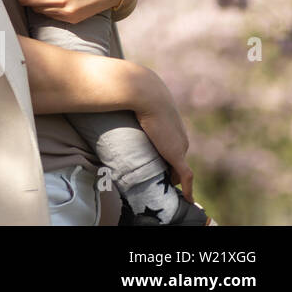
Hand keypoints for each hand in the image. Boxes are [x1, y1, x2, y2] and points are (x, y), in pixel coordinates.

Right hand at [132, 65, 194, 200]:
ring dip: (173, 180)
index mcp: (172, 126)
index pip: (171, 147)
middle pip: (175, 161)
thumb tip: (104, 99)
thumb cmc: (134, 92)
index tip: (156, 166)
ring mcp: (179, 146)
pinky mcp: (176, 154)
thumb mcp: (132, 99)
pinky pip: (185, 175)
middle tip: (157, 181)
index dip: (164, 158)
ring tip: (163, 189)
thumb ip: (124, 102)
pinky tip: (186, 198)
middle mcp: (180, 138)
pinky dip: (187, 188)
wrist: (145, 93)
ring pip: (178, 170)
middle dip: (168, 172)